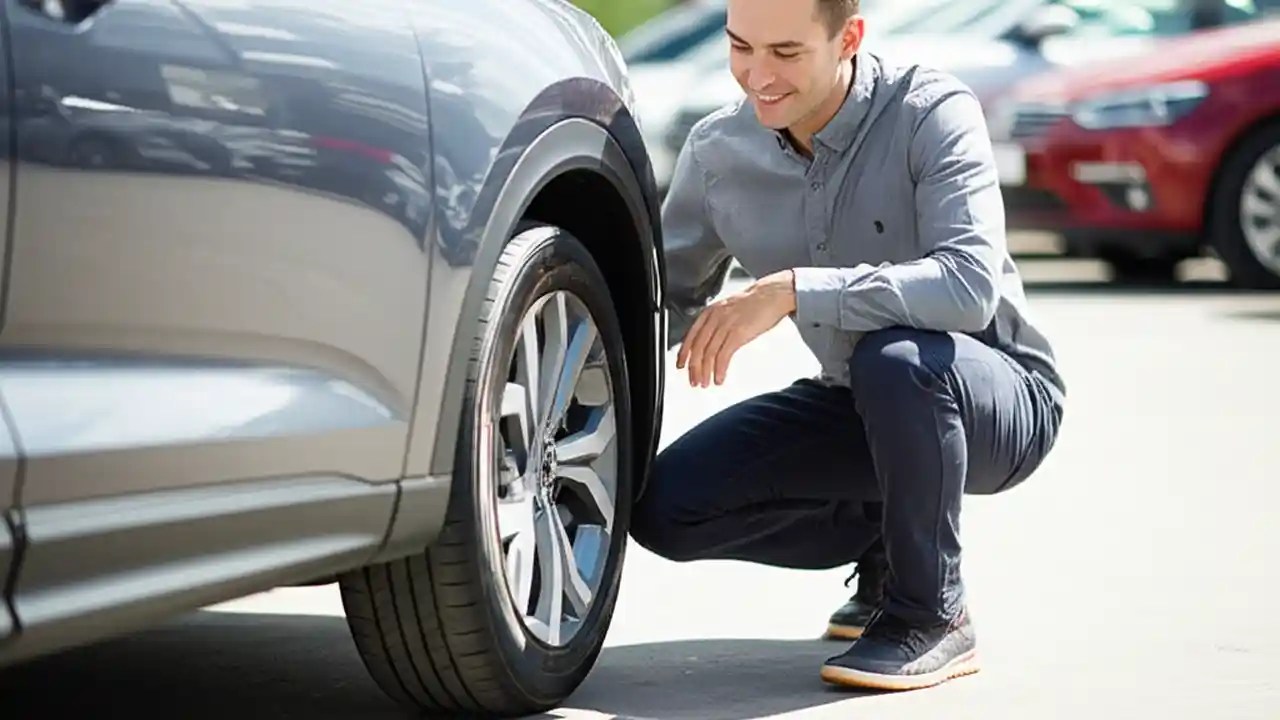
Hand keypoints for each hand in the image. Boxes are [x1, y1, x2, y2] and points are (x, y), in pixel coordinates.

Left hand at [677, 269, 796, 386]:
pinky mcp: (738, 334)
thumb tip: (709, 340)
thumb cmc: (755, 302)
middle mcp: (714, 318)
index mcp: (710, 312)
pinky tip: (720, 378)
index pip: (691, 336)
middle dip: (694, 368)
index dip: (683, 353)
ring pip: (709, 354)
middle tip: (694, 381)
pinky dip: (720, 370)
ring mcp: (726, 326)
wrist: (772, 294)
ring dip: (706, 372)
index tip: (680, 365)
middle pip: (698, 348)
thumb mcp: (728, 308)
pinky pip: (723, 356)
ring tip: (706, 383)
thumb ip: (716, 322)